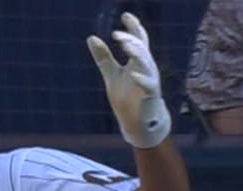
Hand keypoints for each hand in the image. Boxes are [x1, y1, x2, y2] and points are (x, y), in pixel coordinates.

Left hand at [87, 13, 170, 148]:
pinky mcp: (150, 95)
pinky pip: (148, 85)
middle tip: (117, 34)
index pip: (139, 39)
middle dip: (130, 39)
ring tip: (125, 45)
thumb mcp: (112, 75)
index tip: (125, 15)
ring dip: (136, 53)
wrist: (139, 123)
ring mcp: (150, 80)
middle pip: (141, 48)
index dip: (134, 27)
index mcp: (138, 61)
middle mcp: (147, 67)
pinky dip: (141, 78)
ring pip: (146, 63)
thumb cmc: (128, 97)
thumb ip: (103, 58)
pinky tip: (132, 73)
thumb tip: (91, 38)